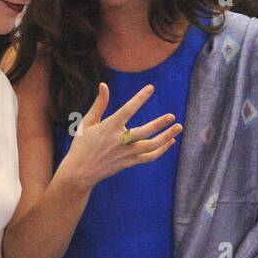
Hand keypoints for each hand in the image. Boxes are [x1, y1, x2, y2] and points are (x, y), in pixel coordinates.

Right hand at [59, 82, 180, 194]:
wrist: (79, 173)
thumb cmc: (81, 145)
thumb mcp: (87, 123)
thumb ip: (99, 104)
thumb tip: (104, 85)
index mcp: (108, 128)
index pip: (127, 110)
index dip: (139, 98)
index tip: (151, 88)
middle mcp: (119, 141)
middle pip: (144, 132)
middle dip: (159, 124)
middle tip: (172, 116)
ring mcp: (125, 154)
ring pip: (150, 146)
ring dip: (166, 137)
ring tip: (178, 127)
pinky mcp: (129, 163)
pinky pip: (149, 157)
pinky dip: (161, 150)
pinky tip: (170, 141)